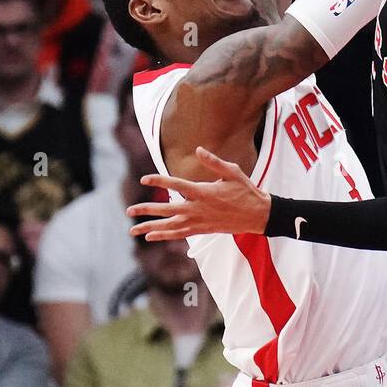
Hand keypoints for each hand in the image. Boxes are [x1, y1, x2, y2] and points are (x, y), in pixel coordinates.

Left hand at [128, 146, 270, 237]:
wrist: (257, 215)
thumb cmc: (245, 190)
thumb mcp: (232, 172)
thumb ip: (214, 162)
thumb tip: (198, 149)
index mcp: (204, 192)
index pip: (177, 185)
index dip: (159, 181)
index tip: (144, 179)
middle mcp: (198, 209)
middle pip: (167, 210)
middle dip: (146, 211)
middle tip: (129, 210)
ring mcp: (199, 221)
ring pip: (170, 227)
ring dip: (150, 228)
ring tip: (132, 230)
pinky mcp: (202, 230)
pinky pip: (179, 235)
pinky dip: (164, 236)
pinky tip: (151, 236)